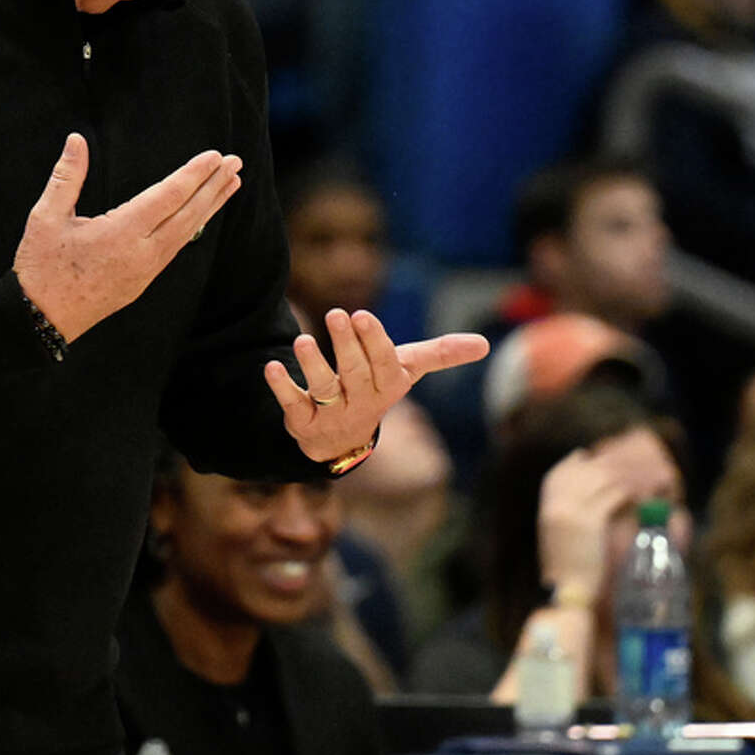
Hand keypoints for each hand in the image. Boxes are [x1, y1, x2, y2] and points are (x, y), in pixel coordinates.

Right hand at [14, 133, 241, 341]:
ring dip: (209, 206)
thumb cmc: (41, 267)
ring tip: (230, 184)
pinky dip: (193, 226)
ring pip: (186, 233)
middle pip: (188, 215)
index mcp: (120, 234)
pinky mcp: (142, 282)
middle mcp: (141, 254)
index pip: (168, 197)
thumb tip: (77, 139)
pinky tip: (201, 215)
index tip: (215, 156)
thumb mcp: (46, 217)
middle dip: (213, 187)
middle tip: (236, 163)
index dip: (194, 175)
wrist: (41, 320)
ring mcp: (145, 271)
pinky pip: (175, 248)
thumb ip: (67, 177)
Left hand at [261, 308, 485, 462]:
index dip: (373, 341)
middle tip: (335, 315)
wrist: (339, 440)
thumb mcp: (406, 370)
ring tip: (301, 340)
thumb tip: (485, 344)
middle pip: (354, 373)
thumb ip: (439, 354)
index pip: (383, 364)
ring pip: (324, 389)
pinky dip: (281, 387)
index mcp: (388, 386)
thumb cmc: (375, 390)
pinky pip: (292, 405)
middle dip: (345, 345)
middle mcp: (362, 403)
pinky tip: (270, 367)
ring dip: (313, 364)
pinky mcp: (303, 422)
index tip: (362, 315)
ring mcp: (332, 415)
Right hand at [535, 447, 635, 595]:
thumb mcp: (558, 536)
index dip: (576, 463)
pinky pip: (614, 494)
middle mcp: (556, 503)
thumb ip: (566, 513)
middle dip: (607, 466)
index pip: (559, 472)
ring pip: (603, 478)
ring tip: (639, 480)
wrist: (571, 592)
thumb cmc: (568, 570)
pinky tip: (640, 496)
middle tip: (626, 469)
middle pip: (584, 471)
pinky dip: (629, 492)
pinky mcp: (592, 519)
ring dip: (624, 477)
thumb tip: (584, 494)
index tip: (589, 458)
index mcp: (546, 507)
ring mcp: (573, 509)